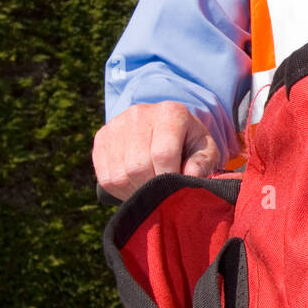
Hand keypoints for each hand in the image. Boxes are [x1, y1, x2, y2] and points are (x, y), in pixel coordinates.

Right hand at [92, 102, 220, 201]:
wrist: (166, 128)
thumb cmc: (189, 144)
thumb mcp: (205, 151)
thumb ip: (202, 163)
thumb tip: (191, 177)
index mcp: (170, 113)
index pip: (163, 153)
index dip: (169, 178)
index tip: (174, 189)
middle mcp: (139, 114)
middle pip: (138, 165)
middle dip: (152, 187)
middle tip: (162, 194)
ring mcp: (116, 125)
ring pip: (120, 174)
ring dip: (135, 190)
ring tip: (150, 190)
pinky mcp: (101, 138)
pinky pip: (105, 176)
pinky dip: (120, 189)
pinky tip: (135, 186)